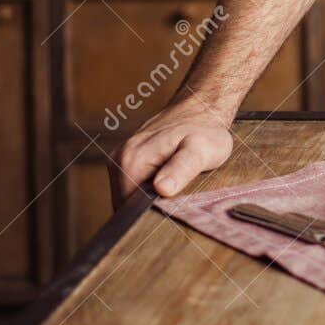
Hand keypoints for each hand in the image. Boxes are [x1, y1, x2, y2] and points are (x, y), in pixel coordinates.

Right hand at [111, 101, 233, 205]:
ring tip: (175, 187)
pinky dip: (147, 190)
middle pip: (126, 204)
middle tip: (178, 198)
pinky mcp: (125, 159)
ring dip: (148, 199)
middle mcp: (119, 159)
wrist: (200, 108)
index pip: (128, 209)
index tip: (172, 211)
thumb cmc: (205, 131)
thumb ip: (182, 169)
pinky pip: (131, 185)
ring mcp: (119, 158)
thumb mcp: (202, 151)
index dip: (150, 215)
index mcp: (133, 161)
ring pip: (128, 196)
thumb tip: (162, 189)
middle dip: (149, 209)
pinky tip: (167, 180)